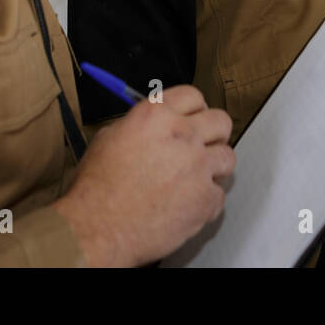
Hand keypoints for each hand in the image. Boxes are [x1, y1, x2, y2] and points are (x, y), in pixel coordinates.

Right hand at [54, 85, 234, 266]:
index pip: (192, 96)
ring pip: (227, 157)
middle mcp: (181, 136)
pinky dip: (205, 200)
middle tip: (203, 145)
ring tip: (194, 178)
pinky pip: (219, 194)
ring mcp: (198, 167)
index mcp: (156, 116)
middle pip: (220, 121)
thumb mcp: (108, 138)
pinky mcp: (205, 199)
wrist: (99, 228)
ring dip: (213, 167)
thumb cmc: (97, 189)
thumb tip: (155, 125)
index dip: (194, 108)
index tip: (194, 117)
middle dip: (214, 132)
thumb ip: (140, 126)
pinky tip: (185, 204)